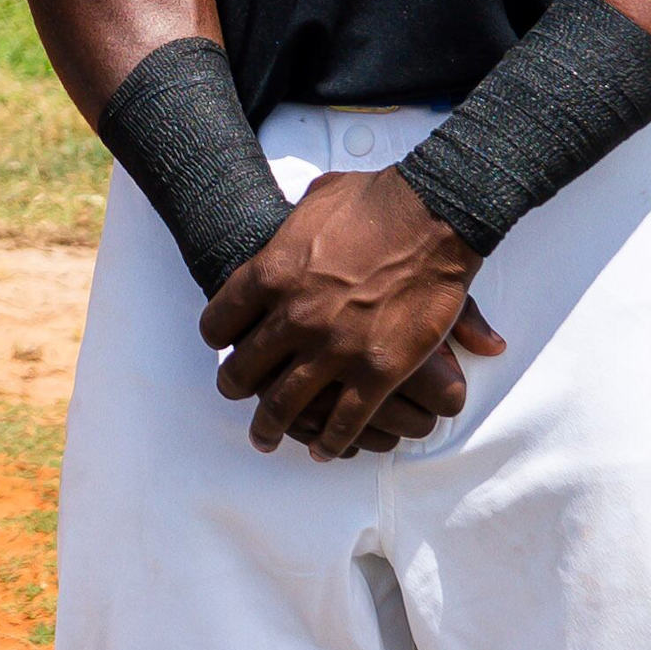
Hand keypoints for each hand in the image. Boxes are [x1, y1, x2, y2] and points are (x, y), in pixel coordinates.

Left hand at [199, 168, 506, 457]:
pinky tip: (324, 451)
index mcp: (270, 275)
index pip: (220, 321)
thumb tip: (290, 222)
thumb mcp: (314, 200)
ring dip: (271, 426)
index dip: (218, 337)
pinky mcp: (377, 372)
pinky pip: (344, 421)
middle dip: (236, 387)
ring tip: (265, 438)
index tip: (222, 345)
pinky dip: (331, 441)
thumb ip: (293, 223)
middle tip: (236, 396)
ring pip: (287, 404)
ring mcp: (334, 349)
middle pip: (246, 368)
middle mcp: (294, 317)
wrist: (432, 216)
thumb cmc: (374, 199)